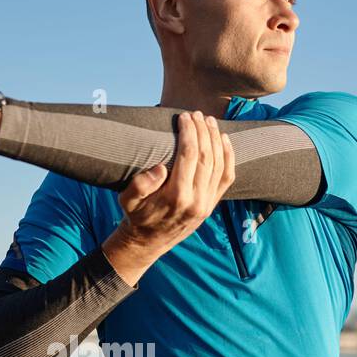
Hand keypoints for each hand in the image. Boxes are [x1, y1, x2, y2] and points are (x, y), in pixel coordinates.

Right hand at [102, 111, 234, 283]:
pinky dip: (228, 156)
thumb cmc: (137, 216)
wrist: (149, 242)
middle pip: (206, 157)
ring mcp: (207, 203)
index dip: (189, 132)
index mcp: (177, 197)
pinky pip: (227, 177)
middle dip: (203, 131)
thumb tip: (160, 169)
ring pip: (219, 164)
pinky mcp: (212, 204)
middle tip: (196, 114)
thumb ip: (140, 185)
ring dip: (216, 139)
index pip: (189, 156)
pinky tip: (224, 139)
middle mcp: (197, 201)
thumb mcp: (127, 201)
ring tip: (208, 120)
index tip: (184, 116)